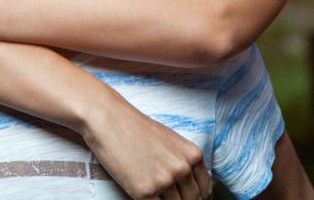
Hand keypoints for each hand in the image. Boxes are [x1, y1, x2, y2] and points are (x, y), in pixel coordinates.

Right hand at [83, 97, 211, 198]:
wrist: (109, 120)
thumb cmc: (137, 128)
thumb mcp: (171, 140)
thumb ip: (187, 161)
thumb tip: (205, 180)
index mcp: (192, 155)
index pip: (204, 190)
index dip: (198, 198)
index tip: (188, 198)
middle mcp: (182, 169)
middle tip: (169, 196)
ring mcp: (164, 181)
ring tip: (156, 192)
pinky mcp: (144, 191)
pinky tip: (145, 195)